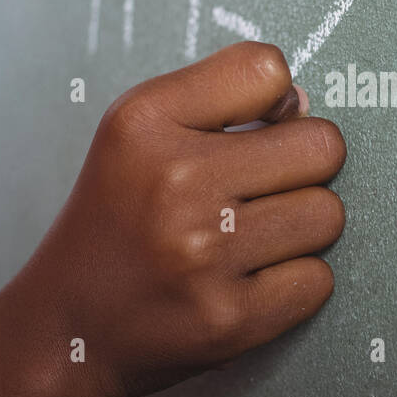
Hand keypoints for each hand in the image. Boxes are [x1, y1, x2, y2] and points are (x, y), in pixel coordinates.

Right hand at [14, 41, 346, 396]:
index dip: (277, 102)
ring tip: (249, 240)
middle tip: (259, 193)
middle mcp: (174, 183)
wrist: (68, 327)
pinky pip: (318, 280)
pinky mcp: (229, 319)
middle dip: (304, 169)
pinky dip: (295, 284)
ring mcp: (203, 256)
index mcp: (145, 123)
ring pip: (328, 215)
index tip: (255, 131)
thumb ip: (219, 95)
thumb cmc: (118, 220)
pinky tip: (247, 282)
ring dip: (301, 229)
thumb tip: (305, 103)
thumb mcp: (137, 131)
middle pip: (323, 146)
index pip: (268, 70)